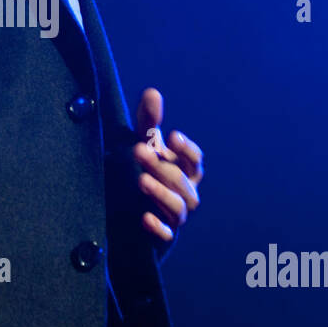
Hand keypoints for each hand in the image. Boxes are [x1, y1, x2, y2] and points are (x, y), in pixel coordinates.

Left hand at [130, 87, 202, 243]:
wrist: (132, 211)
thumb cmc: (145, 170)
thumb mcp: (145, 145)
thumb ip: (149, 122)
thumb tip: (152, 92)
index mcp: (186, 170)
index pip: (195, 160)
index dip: (186, 148)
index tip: (171, 135)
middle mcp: (186, 193)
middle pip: (181, 180)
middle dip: (161, 165)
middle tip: (138, 150)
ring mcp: (175, 215)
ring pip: (178, 207)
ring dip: (161, 193)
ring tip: (141, 180)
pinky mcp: (162, 235)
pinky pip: (167, 235)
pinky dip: (158, 227)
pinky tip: (144, 217)